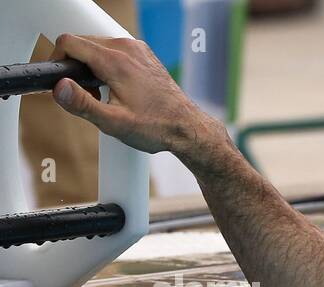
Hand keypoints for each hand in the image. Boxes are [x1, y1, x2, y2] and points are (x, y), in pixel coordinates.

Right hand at [48, 34, 226, 162]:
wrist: (188, 129)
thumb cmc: (156, 127)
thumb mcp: (114, 122)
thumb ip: (82, 104)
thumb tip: (59, 87)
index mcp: (115, 60)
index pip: (68, 42)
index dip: (57, 61)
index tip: (62, 82)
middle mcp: (127, 48)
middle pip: (82, 42)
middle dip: (75, 66)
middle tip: (86, 95)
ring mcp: (138, 49)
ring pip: (98, 46)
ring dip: (91, 66)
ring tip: (102, 94)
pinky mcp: (144, 54)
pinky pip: (114, 51)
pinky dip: (107, 65)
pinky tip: (116, 88)